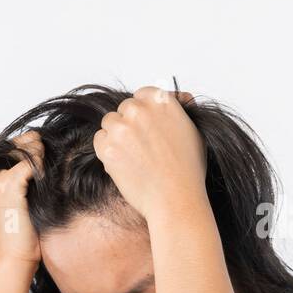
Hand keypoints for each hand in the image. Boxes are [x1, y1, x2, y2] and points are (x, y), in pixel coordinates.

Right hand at [0, 130, 43, 266]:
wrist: (13, 259)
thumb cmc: (19, 235)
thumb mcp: (20, 200)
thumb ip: (25, 176)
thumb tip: (43, 150)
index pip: (15, 144)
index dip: (35, 149)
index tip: (45, 166)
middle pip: (22, 141)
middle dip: (40, 150)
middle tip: (48, 172)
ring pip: (28, 147)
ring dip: (43, 158)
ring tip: (46, 179)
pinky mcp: (7, 184)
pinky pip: (33, 161)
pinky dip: (43, 169)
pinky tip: (45, 184)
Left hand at [92, 87, 207, 222]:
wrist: (175, 197)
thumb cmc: (187, 169)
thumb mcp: (192, 130)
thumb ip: (178, 110)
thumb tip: (179, 96)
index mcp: (161, 100)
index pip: (141, 94)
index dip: (143, 112)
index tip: (147, 126)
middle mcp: (139, 110)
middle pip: (123, 109)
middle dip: (129, 124)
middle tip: (141, 145)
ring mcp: (121, 128)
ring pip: (109, 123)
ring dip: (116, 136)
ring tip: (133, 155)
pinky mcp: (107, 147)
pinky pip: (99, 140)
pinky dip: (107, 150)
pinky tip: (124, 163)